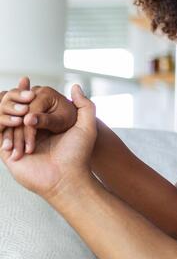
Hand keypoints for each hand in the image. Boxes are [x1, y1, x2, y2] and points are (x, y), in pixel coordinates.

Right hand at [0, 85, 97, 200]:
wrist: (67, 178)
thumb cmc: (78, 155)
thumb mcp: (86, 127)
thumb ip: (85, 106)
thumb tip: (76, 86)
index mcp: (44, 126)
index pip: (30, 105)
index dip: (25, 92)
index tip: (26, 80)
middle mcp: (29, 133)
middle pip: (13, 110)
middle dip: (14, 97)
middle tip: (22, 89)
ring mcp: (17, 142)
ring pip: (4, 119)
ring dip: (7, 108)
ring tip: (15, 102)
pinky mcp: (6, 152)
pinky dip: (1, 122)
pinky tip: (12, 117)